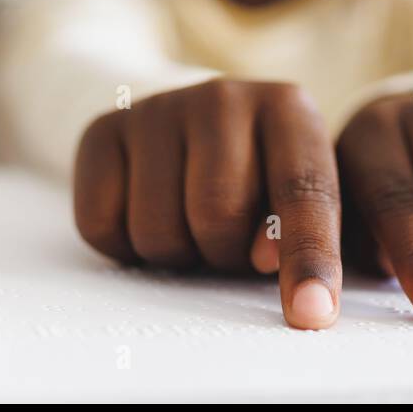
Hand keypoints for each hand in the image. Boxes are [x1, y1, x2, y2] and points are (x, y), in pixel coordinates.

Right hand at [73, 79, 341, 329]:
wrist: (189, 126)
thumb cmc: (258, 176)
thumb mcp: (300, 197)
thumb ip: (306, 232)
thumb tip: (275, 267)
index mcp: (287, 109)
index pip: (303, 189)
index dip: (308, 255)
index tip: (311, 313)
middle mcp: (222, 98)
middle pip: (218, 215)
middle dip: (225, 254)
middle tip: (229, 244)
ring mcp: (157, 109)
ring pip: (158, 230)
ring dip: (177, 254)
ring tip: (191, 226)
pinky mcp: (103, 130)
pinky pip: (101, 224)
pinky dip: (124, 246)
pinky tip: (145, 215)